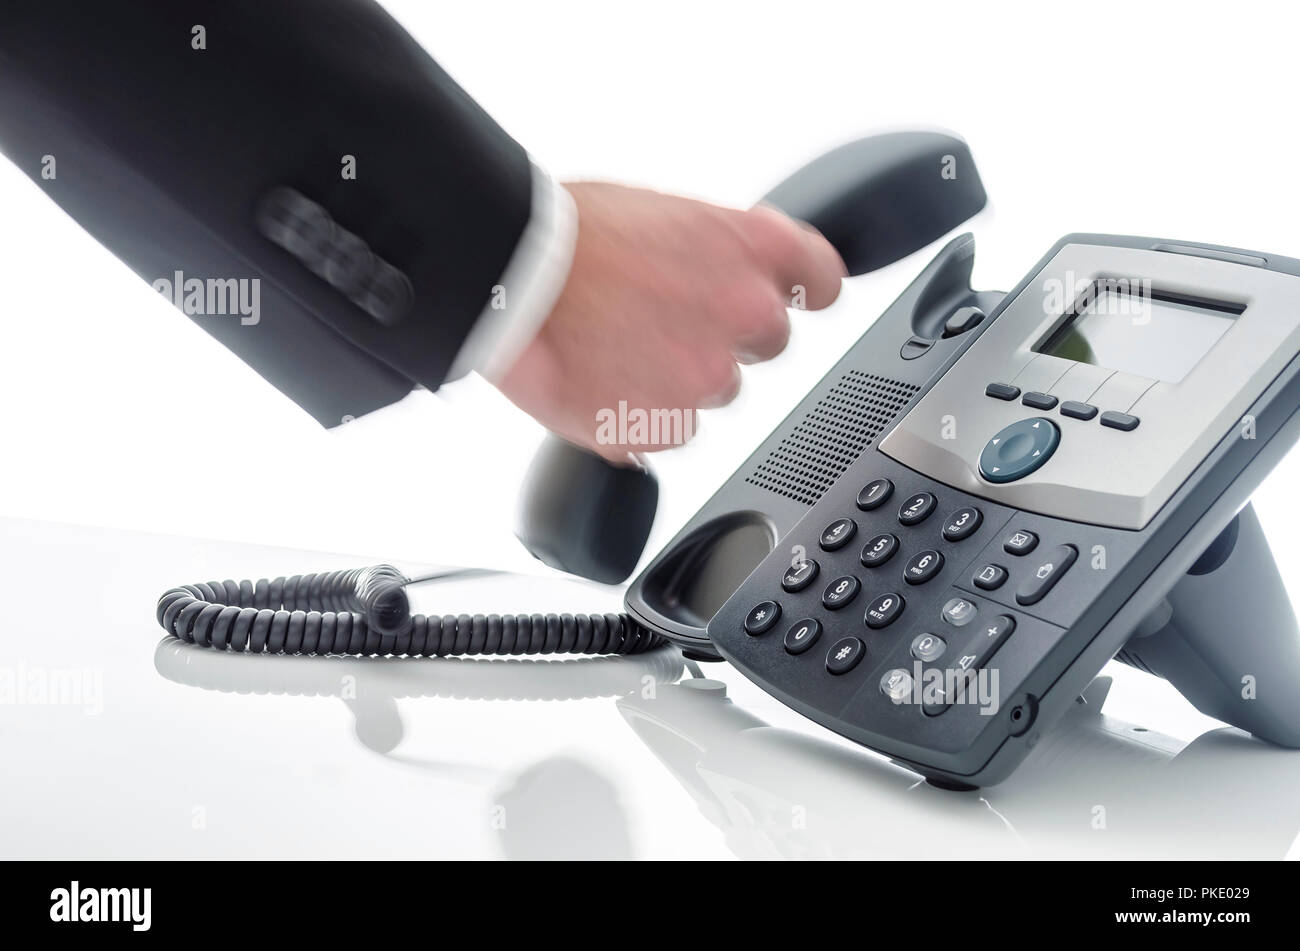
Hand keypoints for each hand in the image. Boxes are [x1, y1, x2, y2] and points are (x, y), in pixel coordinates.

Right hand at [496, 181, 845, 461]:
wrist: (504, 274)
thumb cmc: (571, 234)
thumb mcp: (668, 212)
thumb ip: (723, 247)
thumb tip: (744, 264)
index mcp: (754, 250)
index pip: (823, 280)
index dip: (799, 289)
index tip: (785, 296)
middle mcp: (745, 315)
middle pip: (767, 343)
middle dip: (725, 334)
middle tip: (663, 316)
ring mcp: (705, 378)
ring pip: (713, 390)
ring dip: (676, 376)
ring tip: (615, 342)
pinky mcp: (661, 428)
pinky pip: (665, 429)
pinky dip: (638, 413)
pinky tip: (600, 376)